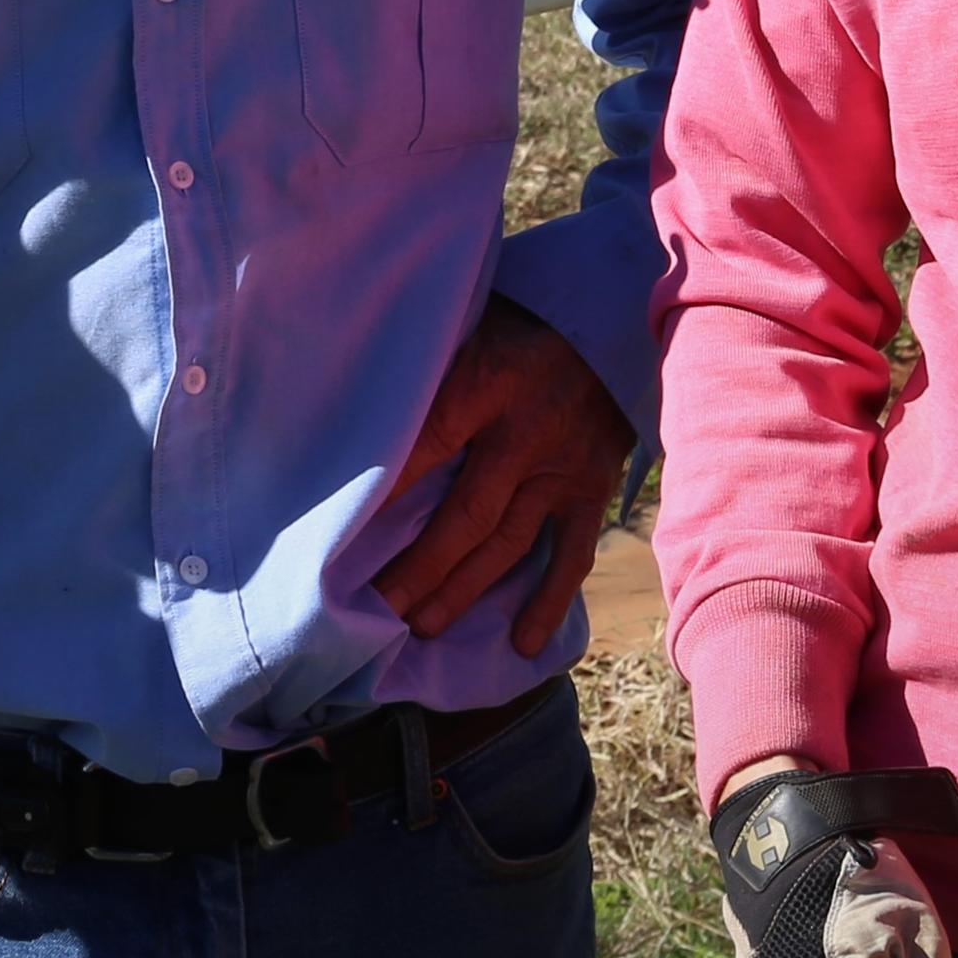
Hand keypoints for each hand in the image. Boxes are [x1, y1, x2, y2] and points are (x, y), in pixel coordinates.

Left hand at [375, 296, 637, 653]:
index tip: (344, 532)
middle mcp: (525, 436)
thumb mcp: (469, 325)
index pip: (426, 446)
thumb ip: (430, 369)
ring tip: (421, 626)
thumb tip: (362, 411)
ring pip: (507, 544)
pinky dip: (548, 600)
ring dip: (464, 590)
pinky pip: (571, 555)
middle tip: (378, 609)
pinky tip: (521, 642)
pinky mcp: (592, 490)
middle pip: (464, 516)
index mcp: (486, 386)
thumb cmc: (522, 321)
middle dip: (419, 568)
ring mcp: (563, 470)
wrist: (613, 316)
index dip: (387, 492)